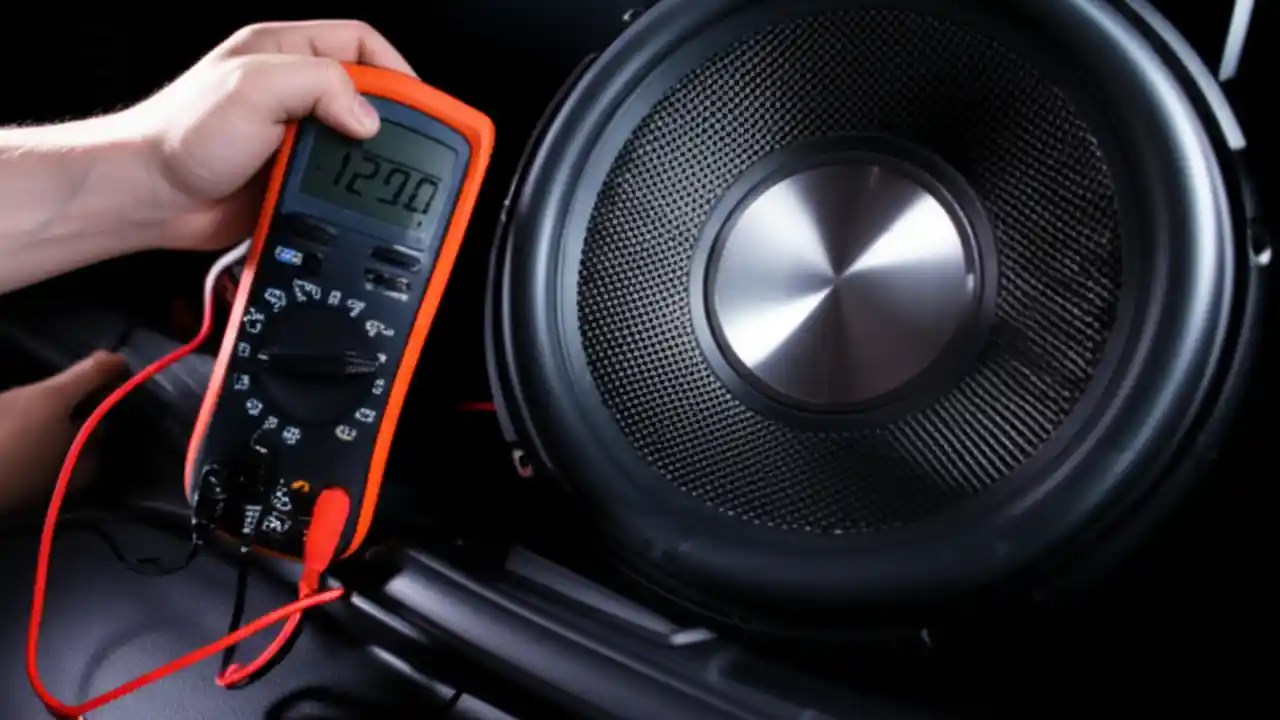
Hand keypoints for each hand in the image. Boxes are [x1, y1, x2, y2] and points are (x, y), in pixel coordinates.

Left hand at [0, 351, 127, 513]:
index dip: (119, 369)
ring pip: (41, 404)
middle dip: (84, 405)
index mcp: (56, 395)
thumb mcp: (72, 471)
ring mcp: (3, 401)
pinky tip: (24, 458)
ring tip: (53, 453)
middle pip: (68, 388)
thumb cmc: (20, 474)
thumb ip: (94, 449)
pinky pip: (19, 418)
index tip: (129, 379)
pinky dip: (29, 431)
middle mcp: (28, 390)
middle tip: (93, 433)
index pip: (97, 366)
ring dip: (54, 421)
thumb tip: (97, 432)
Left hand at [121, 20, 416, 251]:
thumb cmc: (181, 135)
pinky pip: (338, 183)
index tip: (421, 104)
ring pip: (356, 144)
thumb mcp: (253, 88)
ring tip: (387, 177)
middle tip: (415, 144)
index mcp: (285, 53)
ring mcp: (294, 137)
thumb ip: (318, 86)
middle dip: (393, 119)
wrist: (149, 197)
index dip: (398, 71)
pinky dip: (353, 194)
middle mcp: (292, 92)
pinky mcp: (292, 178)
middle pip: (367, 96)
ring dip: (372, 162)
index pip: (361, 45)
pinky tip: (355, 202)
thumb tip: (369, 115)